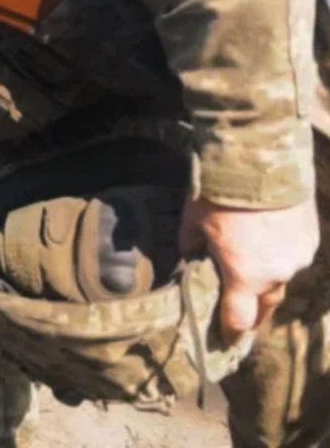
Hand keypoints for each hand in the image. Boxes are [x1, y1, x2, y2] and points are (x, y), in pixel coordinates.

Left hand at [180, 195, 319, 343]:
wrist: (261, 160)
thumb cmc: (220, 195)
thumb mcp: (192, 223)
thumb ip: (191, 248)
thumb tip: (191, 257)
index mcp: (245, 276)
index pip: (239, 320)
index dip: (230, 332)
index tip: (224, 340)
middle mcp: (277, 273)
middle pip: (266, 306)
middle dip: (253, 315)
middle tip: (243, 322)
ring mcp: (298, 257)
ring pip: (282, 279)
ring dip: (267, 281)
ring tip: (254, 277)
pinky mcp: (310, 239)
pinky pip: (293, 257)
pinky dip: (280, 258)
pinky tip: (268, 248)